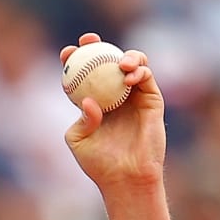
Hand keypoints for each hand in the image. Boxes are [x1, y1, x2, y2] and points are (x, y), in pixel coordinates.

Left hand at [61, 34, 165, 189]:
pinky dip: (139, 71)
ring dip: (125, 56)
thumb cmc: (99, 163)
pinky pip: (147, 78)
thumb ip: (81, 119)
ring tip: (118, 64)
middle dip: (98, 45)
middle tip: (89, 41)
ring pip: (132, 64)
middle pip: (107, 62)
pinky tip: (129, 76)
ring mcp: (134, 97)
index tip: (67, 52)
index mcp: (94, 101)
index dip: (76, 59)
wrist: (126, 177)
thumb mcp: (79, 140)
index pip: (84, 73)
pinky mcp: (152, 101)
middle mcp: (115, 95)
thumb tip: (87, 100)